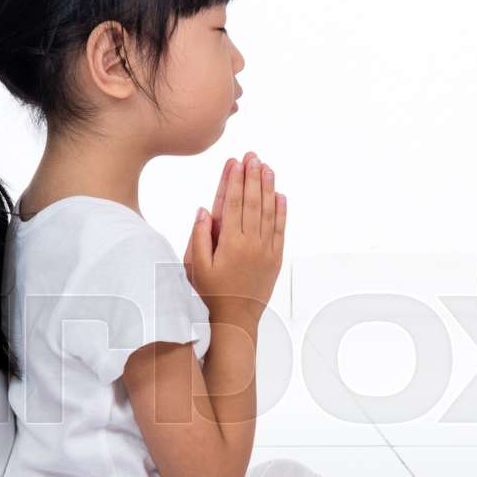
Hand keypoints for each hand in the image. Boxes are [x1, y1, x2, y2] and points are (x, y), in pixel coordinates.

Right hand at [183, 151, 285, 323]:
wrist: (235, 320)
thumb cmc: (210, 294)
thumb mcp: (196, 267)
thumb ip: (199, 237)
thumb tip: (205, 210)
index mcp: (231, 243)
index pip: (232, 204)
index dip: (233, 180)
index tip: (235, 162)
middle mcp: (252, 243)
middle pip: (252, 202)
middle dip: (252, 176)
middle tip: (253, 155)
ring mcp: (266, 251)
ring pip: (268, 212)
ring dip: (268, 188)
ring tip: (267, 167)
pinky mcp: (275, 259)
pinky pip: (280, 230)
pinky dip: (281, 211)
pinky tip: (280, 195)